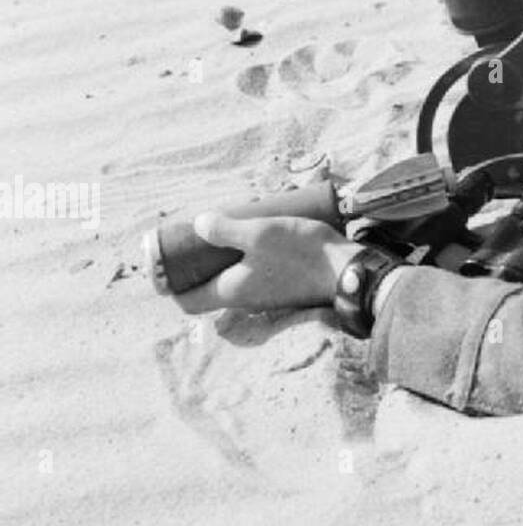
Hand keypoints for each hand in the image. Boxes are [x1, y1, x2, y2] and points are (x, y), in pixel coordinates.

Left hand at [173, 211, 360, 315]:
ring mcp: (266, 294)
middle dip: (201, 264)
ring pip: (233, 279)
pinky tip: (258, 235)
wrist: (347, 270)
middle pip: (210, 287)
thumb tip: (198, 224)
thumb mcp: (260, 234)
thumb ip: (227, 230)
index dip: (173, 285)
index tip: (172, 260)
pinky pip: (254, 274)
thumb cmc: (302, 254)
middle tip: (200, 237)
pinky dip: (247, 259)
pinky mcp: (284, 286)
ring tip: (228, 229)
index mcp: (232, 291)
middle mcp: (245, 299)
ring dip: (226, 259)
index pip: (188, 301)